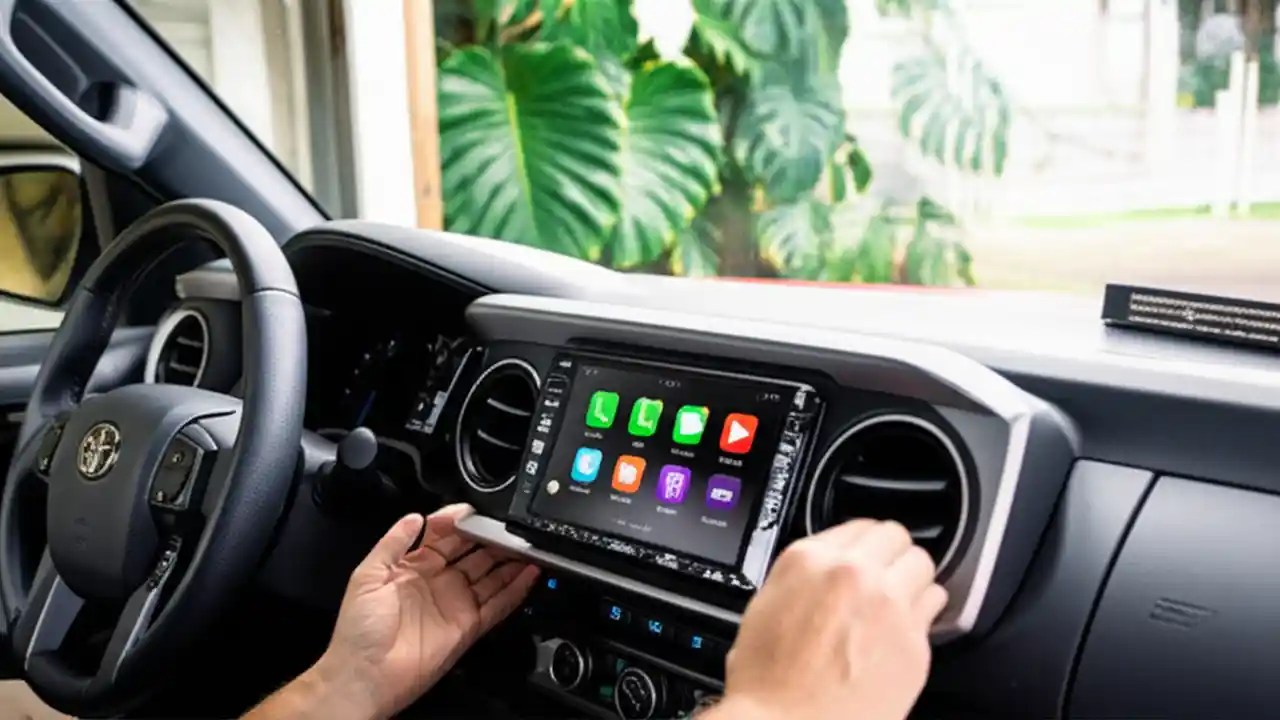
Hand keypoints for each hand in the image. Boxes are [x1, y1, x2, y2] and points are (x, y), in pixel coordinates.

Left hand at [310, 504, 538, 718]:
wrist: (365, 674)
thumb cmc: (358, 630)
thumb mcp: (367, 574)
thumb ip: (393, 542)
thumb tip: (414, 516)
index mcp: (412, 568)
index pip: (442, 537)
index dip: (458, 523)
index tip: (471, 513)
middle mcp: (437, 584)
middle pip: (472, 554)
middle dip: (491, 539)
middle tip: (506, 528)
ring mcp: (455, 605)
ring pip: (490, 576)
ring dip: (509, 561)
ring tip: (525, 545)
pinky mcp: (468, 626)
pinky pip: (498, 605)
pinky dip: (516, 590)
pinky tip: (529, 574)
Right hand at [708, 520, 946, 719]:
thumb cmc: (768, 681)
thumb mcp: (765, 607)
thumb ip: (803, 576)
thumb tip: (824, 569)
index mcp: (809, 560)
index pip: (858, 526)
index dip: (862, 543)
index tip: (864, 555)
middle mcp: (853, 574)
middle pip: (895, 536)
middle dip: (890, 554)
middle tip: (884, 574)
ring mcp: (888, 605)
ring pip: (921, 563)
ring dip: (911, 577)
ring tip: (900, 598)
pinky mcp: (914, 641)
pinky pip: (935, 605)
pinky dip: (924, 611)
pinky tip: (905, 626)